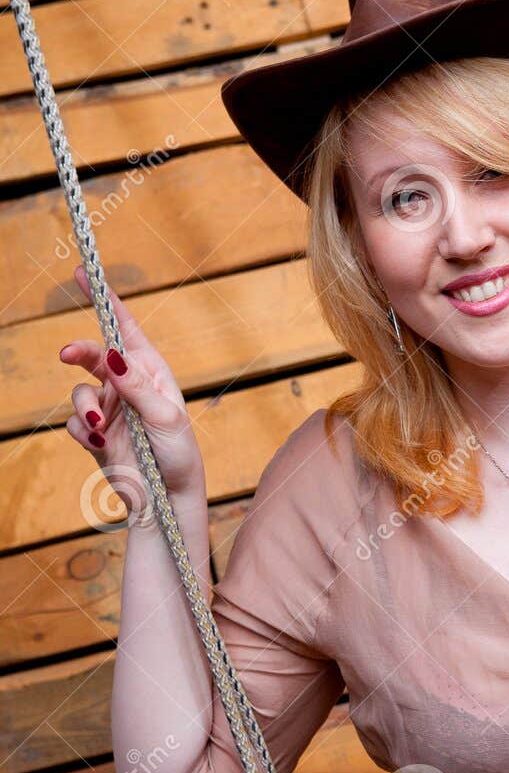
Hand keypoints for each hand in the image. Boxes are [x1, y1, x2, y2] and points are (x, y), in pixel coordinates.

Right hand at [61, 266, 204, 500]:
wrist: (168, 499)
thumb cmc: (178, 455)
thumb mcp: (165, 417)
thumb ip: (137, 386)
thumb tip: (112, 354)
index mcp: (151, 372)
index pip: (124, 328)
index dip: (104, 299)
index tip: (83, 272)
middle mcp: (128, 386)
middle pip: (93, 354)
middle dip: (78, 352)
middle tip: (66, 355)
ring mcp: (110, 410)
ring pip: (79, 392)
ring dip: (84, 406)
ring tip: (97, 426)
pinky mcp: (95, 435)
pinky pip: (74, 423)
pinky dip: (81, 430)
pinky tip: (97, 444)